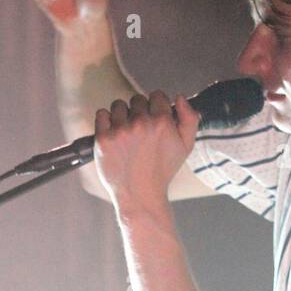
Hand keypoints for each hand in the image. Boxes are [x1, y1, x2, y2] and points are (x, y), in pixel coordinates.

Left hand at [93, 91, 200, 220]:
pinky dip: (105, 121)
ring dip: (122, 116)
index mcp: (162, 122)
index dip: (156, 105)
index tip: (153, 119)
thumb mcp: (186, 147)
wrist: (140, 195)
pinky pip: (102, 114)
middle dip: (139, 111)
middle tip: (140, 131)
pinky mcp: (103, 138)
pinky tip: (113, 135)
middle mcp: (141, 123)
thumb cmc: (163, 171)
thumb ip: (189, 119)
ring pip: (118, 105)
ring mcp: (120, 131)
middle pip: (137, 99)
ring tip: (126, 134)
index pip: (157, 95)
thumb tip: (179, 97)